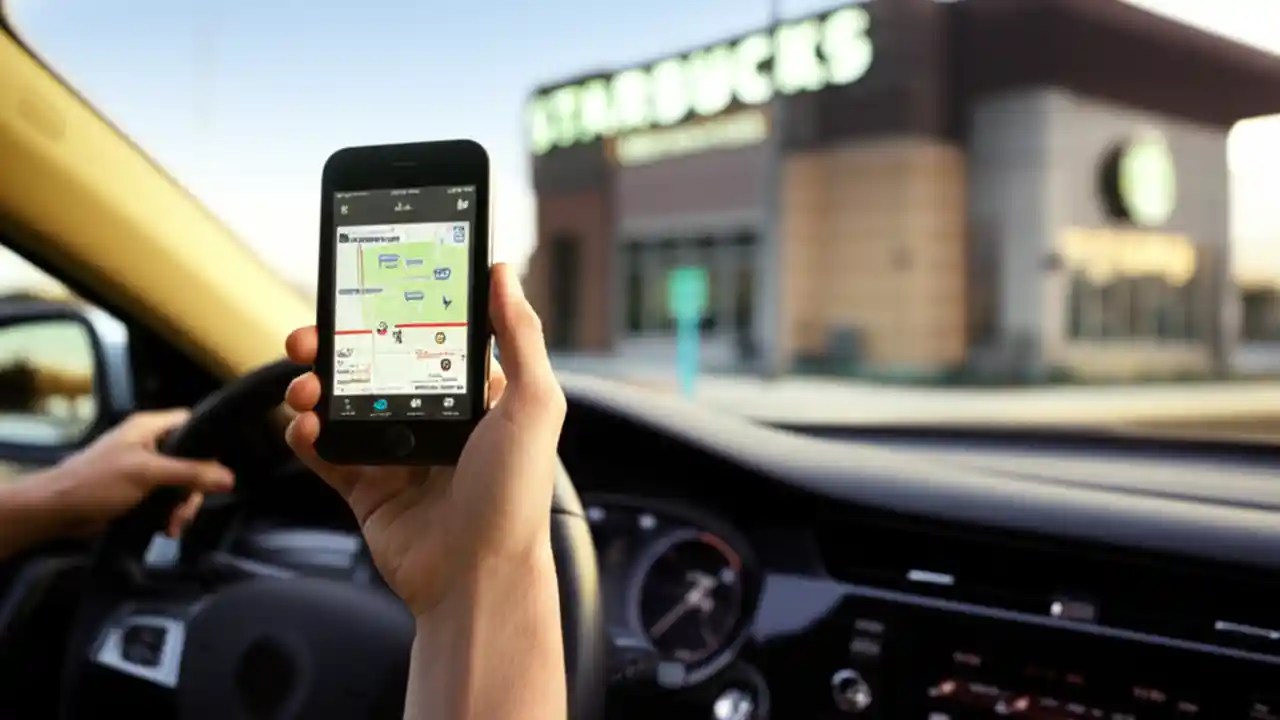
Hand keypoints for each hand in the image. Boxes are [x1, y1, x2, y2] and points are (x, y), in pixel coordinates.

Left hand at [42, 409, 235, 537]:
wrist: (55, 512)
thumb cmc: (98, 483)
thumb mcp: (147, 473)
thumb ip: (190, 473)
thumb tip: (230, 478)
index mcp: (150, 427)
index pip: (192, 423)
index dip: (209, 441)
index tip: (218, 466)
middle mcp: (150, 444)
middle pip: (192, 460)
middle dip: (193, 489)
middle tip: (186, 511)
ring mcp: (145, 469)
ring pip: (182, 483)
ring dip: (182, 507)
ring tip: (173, 526)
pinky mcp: (139, 491)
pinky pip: (167, 499)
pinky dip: (170, 514)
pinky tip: (167, 529)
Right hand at [282, 263, 566, 617]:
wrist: (477, 579)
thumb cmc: (514, 496)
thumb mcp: (533, 405)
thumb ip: (519, 336)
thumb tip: (501, 273)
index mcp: (474, 395)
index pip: (428, 336)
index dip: (394, 311)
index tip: (365, 286)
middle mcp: (434, 418)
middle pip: (372, 364)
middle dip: (335, 344)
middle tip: (309, 336)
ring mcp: (396, 452)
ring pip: (340, 402)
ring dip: (313, 385)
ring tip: (303, 385)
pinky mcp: (366, 487)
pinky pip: (324, 451)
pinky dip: (306, 434)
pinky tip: (306, 425)